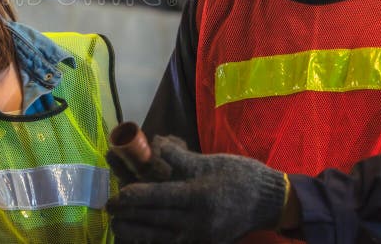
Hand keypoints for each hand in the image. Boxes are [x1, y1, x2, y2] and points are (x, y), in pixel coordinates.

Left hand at [106, 135, 286, 243]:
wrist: (270, 202)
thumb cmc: (242, 176)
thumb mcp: (212, 161)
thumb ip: (181, 158)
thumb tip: (154, 145)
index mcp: (202, 195)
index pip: (163, 197)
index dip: (139, 196)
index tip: (119, 195)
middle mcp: (200, 220)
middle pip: (159, 220)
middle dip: (132, 216)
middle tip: (109, 210)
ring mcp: (203, 236)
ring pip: (163, 237)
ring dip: (138, 233)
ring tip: (118, 228)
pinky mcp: (205, 243)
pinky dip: (157, 242)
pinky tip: (141, 240)